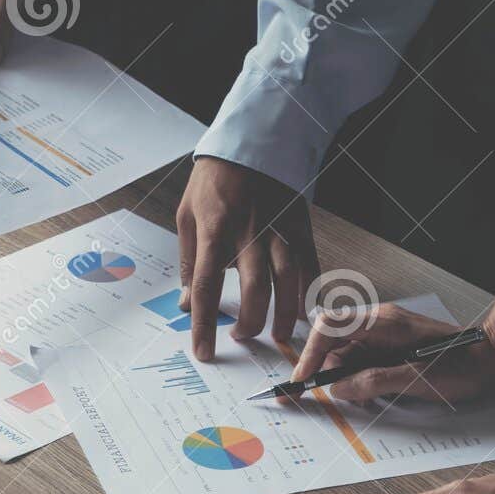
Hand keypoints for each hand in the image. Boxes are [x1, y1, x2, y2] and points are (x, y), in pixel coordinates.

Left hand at [176, 157, 318, 360]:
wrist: (251, 141)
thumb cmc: (213, 180)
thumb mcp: (186, 215)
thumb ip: (187, 260)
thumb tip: (185, 302)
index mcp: (214, 232)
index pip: (206, 287)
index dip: (204, 325)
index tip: (203, 352)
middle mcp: (248, 234)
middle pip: (254, 291)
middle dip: (250, 324)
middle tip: (242, 338)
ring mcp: (278, 230)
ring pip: (288, 281)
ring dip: (284, 314)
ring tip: (278, 335)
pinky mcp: (300, 226)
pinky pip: (310, 264)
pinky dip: (310, 291)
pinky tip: (304, 311)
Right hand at [289, 287, 494, 402]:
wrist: (492, 358)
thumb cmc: (460, 366)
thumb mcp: (413, 379)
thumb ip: (371, 382)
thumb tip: (338, 389)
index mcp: (382, 323)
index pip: (329, 328)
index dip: (309, 355)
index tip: (302, 381)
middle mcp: (379, 324)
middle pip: (334, 343)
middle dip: (328, 372)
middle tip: (329, 399)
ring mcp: (385, 335)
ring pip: (348, 355)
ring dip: (347, 380)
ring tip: (365, 400)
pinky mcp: (392, 347)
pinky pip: (364, 362)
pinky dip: (361, 381)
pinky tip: (375, 395)